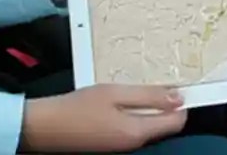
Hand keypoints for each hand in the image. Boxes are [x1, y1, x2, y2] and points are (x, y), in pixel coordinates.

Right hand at [20, 84, 185, 151]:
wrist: (45, 126)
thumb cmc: (76, 108)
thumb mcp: (114, 93)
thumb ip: (148, 96)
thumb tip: (177, 98)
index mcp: (137, 132)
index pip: (176, 122)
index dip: (181, 103)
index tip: (177, 85)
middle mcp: (133, 143)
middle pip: (163, 124)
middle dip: (165, 104)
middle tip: (157, 81)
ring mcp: (122, 144)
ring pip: (148, 125)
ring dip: (149, 107)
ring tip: (136, 88)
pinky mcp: (111, 142)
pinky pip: (133, 127)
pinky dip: (134, 113)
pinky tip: (121, 99)